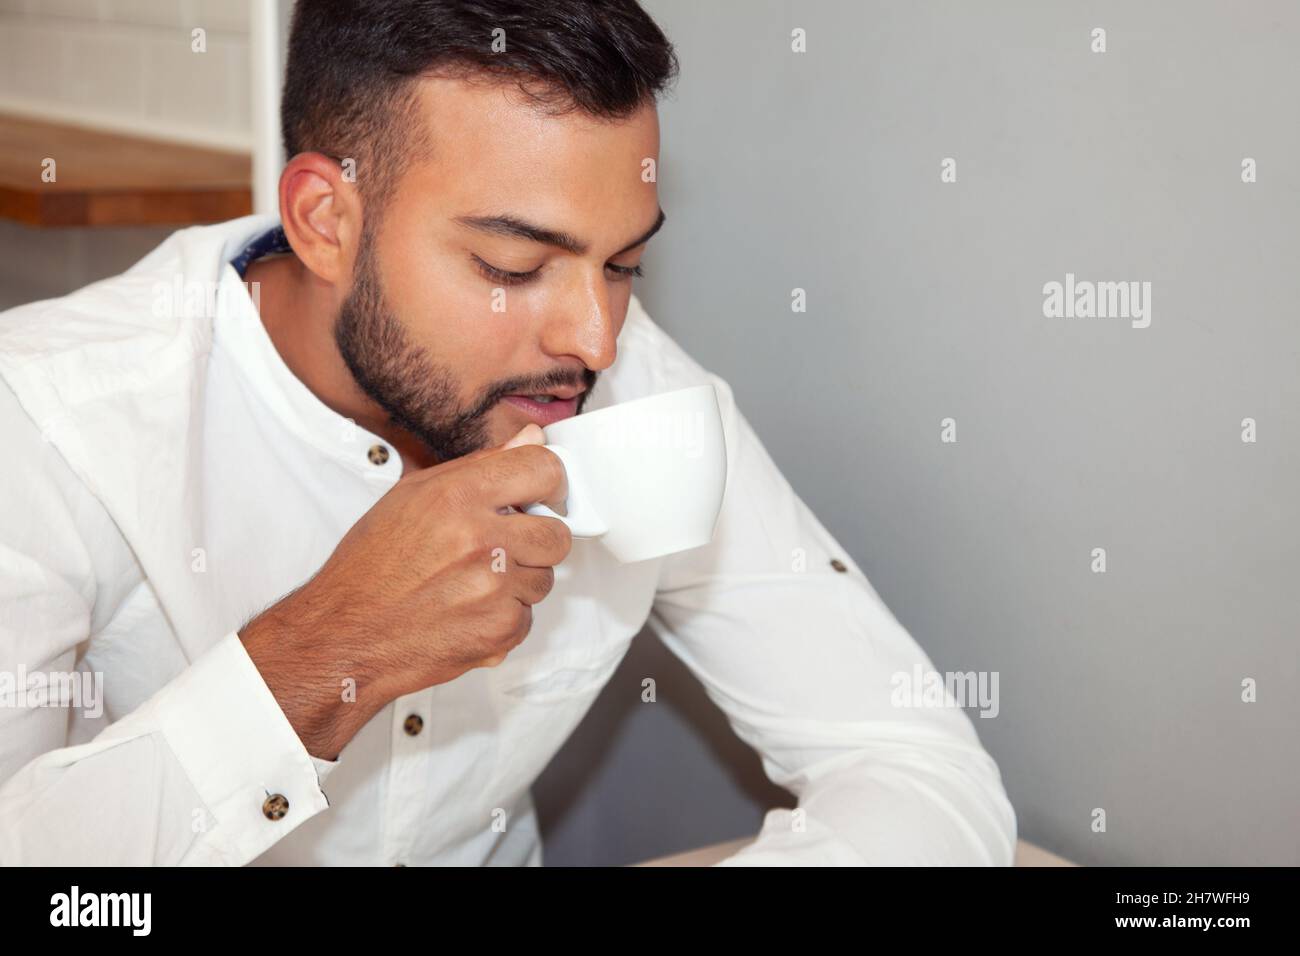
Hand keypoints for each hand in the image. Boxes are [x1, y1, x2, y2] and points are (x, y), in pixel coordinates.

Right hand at [240, 423, 571, 757]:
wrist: (344, 635)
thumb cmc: (371, 567)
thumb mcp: (414, 495)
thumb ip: (481, 465)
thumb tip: (532, 439)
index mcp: (458, 495)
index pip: (544, 470)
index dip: (550, 483)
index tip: (544, 494)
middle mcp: (480, 539)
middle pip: (557, 533)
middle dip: (537, 540)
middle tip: (503, 547)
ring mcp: (493, 587)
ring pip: (545, 578)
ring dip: (519, 582)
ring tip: (471, 582)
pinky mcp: (499, 630)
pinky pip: (527, 617)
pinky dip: (504, 618)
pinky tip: (466, 611)